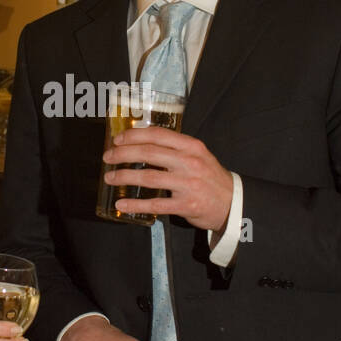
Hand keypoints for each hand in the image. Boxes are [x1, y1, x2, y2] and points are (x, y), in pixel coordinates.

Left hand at [103, 127, 232, 231]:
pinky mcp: (186, 205)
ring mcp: (188, 184)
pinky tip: (122, 204)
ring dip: (125, 176)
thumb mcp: (198, 156)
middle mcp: (189, 162)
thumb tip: (141, 146)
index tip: (117, 139)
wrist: (233, 202)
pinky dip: (135, 204)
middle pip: (149, 153)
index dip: (134, 135)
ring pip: (149, 177)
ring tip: (110, 177)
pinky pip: (155, 204)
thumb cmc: (210, 178)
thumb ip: (175, 150)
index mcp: (191, 146)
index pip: (157, 135)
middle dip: (123, 154)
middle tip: (108, 157)